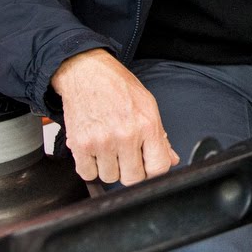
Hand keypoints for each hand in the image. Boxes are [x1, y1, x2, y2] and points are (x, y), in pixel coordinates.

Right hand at [51, 50, 177, 184]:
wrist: (87, 73)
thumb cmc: (118, 87)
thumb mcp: (148, 106)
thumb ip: (160, 137)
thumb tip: (171, 160)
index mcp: (147, 125)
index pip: (158, 168)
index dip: (154, 172)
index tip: (148, 168)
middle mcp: (125, 135)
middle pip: (132, 178)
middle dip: (131, 171)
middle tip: (126, 157)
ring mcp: (101, 141)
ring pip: (109, 177)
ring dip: (109, 168)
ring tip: (108, 149)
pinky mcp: (80, 144)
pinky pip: (88, 174)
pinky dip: (90, 167)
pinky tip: (95, 152)